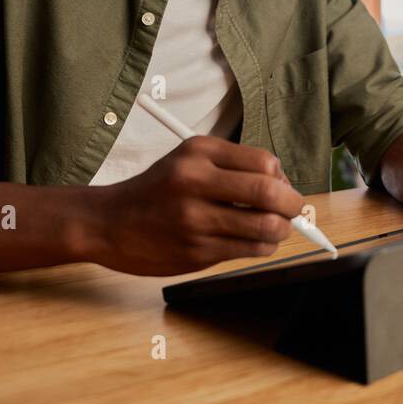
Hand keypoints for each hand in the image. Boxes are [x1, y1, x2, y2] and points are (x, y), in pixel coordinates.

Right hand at [83, 136, 306, 275]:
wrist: (108, 223)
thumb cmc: (156, 191)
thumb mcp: (187, 161)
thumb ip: (231, 168)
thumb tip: (283, 187)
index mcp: (198, 152)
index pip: (264, 162)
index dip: (283, 178)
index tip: (284, 188)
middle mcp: (196, 182)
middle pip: (269, 193)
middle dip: (293, 206)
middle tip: (294, 211)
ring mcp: (195, 219)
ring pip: (264, 227)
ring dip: (281, 230)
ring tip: (276, 230)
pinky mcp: (195, 251)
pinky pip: (247, 250)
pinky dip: (262, 248)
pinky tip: (255, 243)